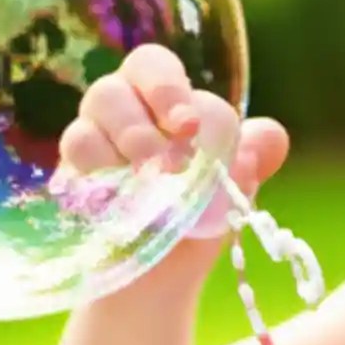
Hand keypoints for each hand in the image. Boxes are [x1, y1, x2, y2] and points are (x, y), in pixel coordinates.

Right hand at [59, 44, 288, 238]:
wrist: (158, 277)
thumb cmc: (196, 215)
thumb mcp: (232, 190)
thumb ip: (252, 160)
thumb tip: (272, 137)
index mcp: (161, 98)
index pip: (154, 66)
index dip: (168, 89)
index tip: (191, 127)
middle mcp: (121, 107)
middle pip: (115, 85)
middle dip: (143, 118)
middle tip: (171, 160)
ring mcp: (92, 135)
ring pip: (94, 112)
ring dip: (126, 140)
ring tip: (151, 178)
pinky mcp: (72, 171)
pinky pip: (76, 149)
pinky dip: (98, 167)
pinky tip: (122, 194)